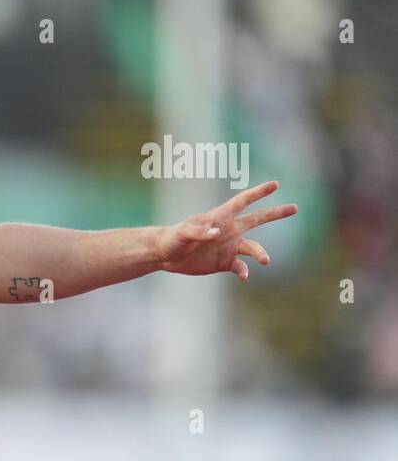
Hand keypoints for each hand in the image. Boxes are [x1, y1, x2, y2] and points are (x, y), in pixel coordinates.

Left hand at [154, 181, 297, 279]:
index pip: (242, 201)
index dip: (258, 193)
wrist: (165, 255)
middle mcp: (229, 230)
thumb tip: (217, 233)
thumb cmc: (173, 238)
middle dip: (275, 213)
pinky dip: (244, 271)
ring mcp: (229, 246)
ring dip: (261, 253)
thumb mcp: (183, 233)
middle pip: (257, 219)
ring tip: (265, 260)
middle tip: (295, 208)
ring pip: (253, 247)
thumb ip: (199, 231)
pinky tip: (244, 276)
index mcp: (221, 217)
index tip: (275, 184)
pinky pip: (241, 267)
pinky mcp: (225, 262)